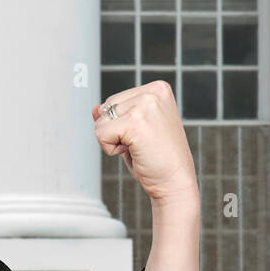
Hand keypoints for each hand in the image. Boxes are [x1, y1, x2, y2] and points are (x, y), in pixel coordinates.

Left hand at [91, 80, 198, 203]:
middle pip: (106, 107)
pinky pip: (101, 133)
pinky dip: (110, 148)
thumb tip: (95, 110)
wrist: (175, 181)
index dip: (120, 124)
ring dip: (113, 139)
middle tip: (140, 143)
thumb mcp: (135, 130)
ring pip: (101, 120)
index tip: (144, 135)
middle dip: (115, 130)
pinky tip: (133, 151)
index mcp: (157, 89)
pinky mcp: (136, 121)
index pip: (115, 100)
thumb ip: (117, 115)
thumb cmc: (158, 159)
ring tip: (138, 146)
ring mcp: (145, 104)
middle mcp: (153, 92)